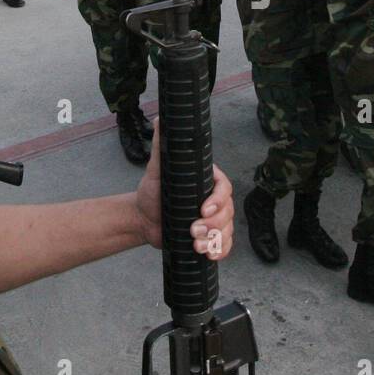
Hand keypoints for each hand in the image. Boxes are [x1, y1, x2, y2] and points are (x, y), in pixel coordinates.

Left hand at [135, 123, 234, 259]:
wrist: (144, 220)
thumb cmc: (152, 192)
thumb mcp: (156, 169)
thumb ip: (162, 146)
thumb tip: (161, 120)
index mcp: (208, 180)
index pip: (224, 188)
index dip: (218, 200)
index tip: (203, 209)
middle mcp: (215, 199)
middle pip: (228, 212)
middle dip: (213, 224)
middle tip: (192, 230)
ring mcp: (215, 219)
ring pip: (228, 229)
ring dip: (215, 240)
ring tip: (195, 245)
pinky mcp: (211, 237)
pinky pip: (225, 244)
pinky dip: (220, 250)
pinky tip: (209, 254)